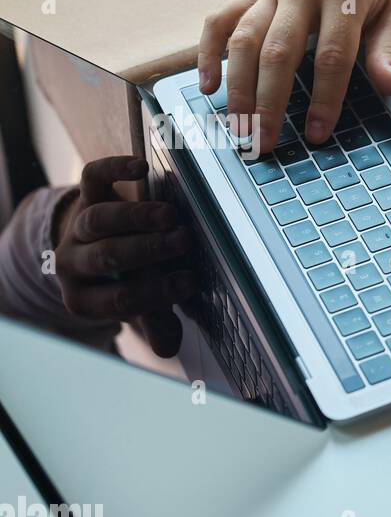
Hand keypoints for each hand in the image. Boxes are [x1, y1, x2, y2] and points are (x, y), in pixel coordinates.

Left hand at [53, 156, 197, 356]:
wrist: (101, 251)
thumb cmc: (130, 284)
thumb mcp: (140, 308)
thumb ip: (155, 322)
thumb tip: (167, 348)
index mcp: (86, 300)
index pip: (120, 299)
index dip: (156, 292)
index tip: (190, 282)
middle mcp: (74, 264)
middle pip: (106, 257)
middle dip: (147, 251)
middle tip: (184, 243)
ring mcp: (78, 229)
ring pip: (97, 220)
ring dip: (135, 217)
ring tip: (170, 216)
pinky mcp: (87, 196)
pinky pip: (93, 179)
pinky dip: (114, 169)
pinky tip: (141, 167)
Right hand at [198, 0, 390, 150]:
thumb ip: (389, 50)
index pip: (331, 55)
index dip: (324, 99)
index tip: (316, 133)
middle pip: (278, 51)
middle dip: (269, 102)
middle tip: (264, 143)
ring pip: (244, 38)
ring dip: (238, 87)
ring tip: (239, 127)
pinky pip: (221, 20)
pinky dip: (208, 53)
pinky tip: (207, 86)